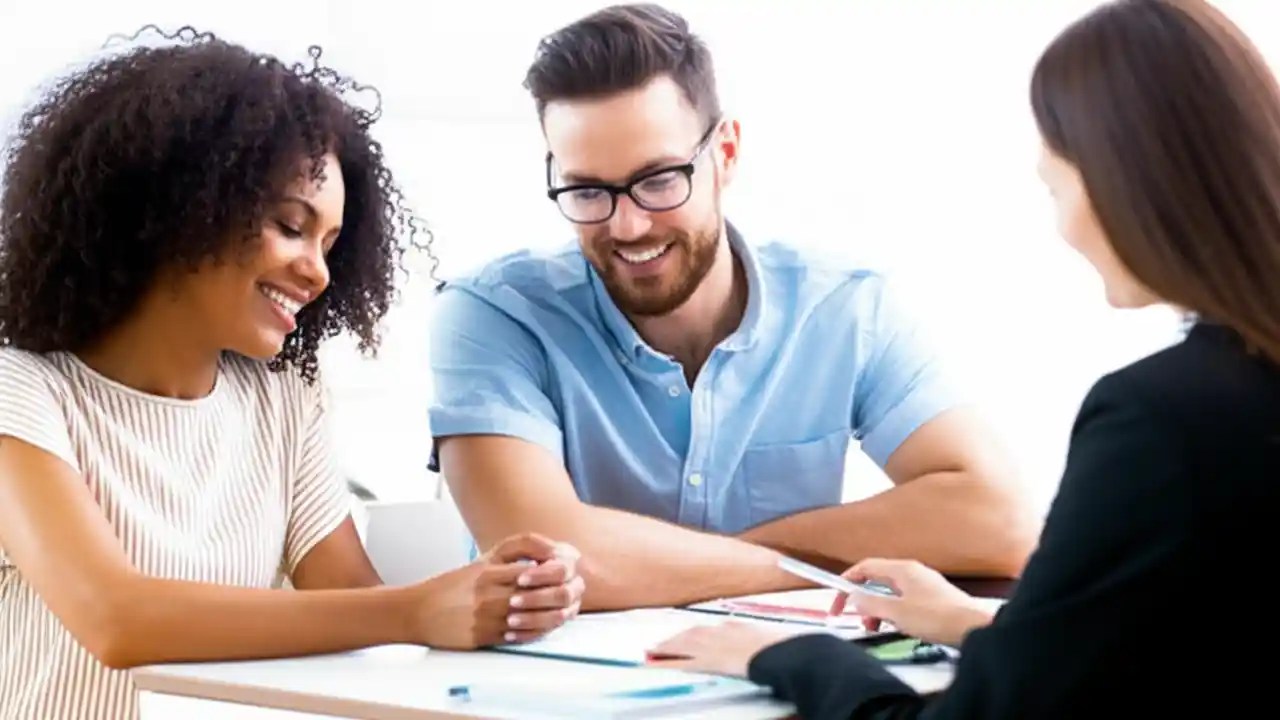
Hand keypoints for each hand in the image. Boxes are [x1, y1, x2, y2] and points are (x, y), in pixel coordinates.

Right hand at [416, 532, 583, 649]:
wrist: (419, 611)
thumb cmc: (453, 586)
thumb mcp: (481, 561)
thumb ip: (512, 553)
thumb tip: (547, 554)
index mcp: (489, 568)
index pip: (533, 562)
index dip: (556, 565)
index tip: (568, 567)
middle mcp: (489, 589)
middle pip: (539, 589)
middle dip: (561, 591)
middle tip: (573, 592)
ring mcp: (487, 614)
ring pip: (533, 615)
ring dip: (554, 615)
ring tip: (563, 612)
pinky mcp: (484, 635)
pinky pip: (520, 635)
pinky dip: (537, 631)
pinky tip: (545, 627)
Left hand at [644, 621, 806, 677]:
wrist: (787, 654)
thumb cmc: (789, 649)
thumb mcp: (779, 641)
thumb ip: (770, 642)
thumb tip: (779, 647)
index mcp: (740, 626)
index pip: (712, 628)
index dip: (698, 633)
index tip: (690, 636)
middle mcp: (723, 631)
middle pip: (693, 633)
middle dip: (677, 638)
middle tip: (661, 643)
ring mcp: (715, 645)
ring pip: (683, 644)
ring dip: (666, 647)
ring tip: (652, 651)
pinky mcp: (710, 661)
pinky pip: (682, 661)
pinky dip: (666, 661)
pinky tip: (654, 663)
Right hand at [831, 558, 992, 645]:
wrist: (974, 628)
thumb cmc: (936, 618)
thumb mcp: (896, 613)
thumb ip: (870, 604)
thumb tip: (853, 597)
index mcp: (902, 569)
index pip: (865, 567)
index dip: (847, 581)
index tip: (837, 601)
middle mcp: (913, 572)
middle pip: (877, 580)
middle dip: (863, 599)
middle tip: (859, 620)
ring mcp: (925, 584)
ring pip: (891, 592)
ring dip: (878, 608)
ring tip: (878, 627)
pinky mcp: (934, 598)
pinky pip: (904, 600)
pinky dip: (894, 612)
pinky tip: (898, 627)